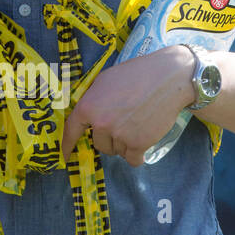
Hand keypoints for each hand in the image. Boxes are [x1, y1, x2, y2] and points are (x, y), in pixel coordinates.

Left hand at [61, 46, 193, 164]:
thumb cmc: (137, 74)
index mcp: (88, 107)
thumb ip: (93, 100)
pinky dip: (137, 156)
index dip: (68, 146)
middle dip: (110, 138)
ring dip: (125, 144)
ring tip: (138, 124)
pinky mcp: (139, 144)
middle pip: (100, 144)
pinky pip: (133, 160)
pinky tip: (142, 144)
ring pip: (117, 151)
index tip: (66, 157)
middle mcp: (101, 124)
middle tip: (125, 121)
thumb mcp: (105, 80)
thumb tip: (85, 118)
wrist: (168, 78)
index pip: (71, 132)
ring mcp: (120, 135)